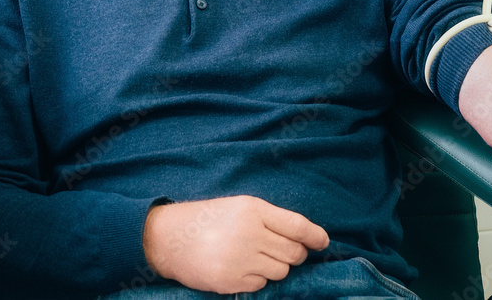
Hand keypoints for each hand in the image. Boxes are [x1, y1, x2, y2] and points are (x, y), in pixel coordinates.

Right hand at [142, 195, 329, 292]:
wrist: (169, 238)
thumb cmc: (209, 220)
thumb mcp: (240, 207)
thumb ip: (271, 219)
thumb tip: (305, 237)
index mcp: (253, 210)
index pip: (297, 225)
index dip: (315, 236)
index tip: (323, 242)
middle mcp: (249, 233)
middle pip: (293, 253)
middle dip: (294, 254)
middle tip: (283, 251)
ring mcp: (240, 259)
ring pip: (280, 271)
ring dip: (275, 267)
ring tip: (255, 257)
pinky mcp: (230, 281)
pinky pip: (261, 285)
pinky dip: (257, 279)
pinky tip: (240, 268)